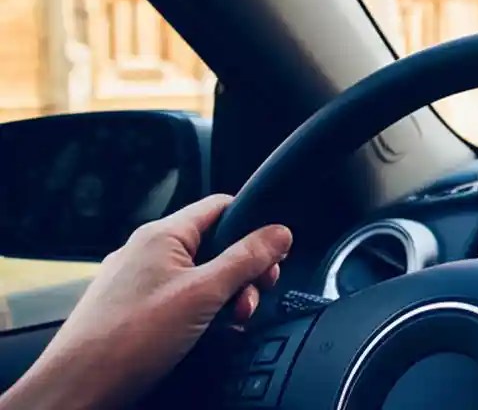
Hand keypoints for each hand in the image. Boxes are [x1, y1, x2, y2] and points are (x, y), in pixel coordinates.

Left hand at [0, 194, 292, 409]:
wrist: (78, 389)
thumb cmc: (128, 340)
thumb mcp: (204, 293)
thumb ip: (246, 259)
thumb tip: (279, 232)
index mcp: (162, 234)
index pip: (221, 207)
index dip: (254, 225)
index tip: (274, 253)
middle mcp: (146, 252)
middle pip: (215, 246)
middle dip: (243, 272)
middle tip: (252, 298)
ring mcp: (137, 282)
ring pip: (199, 277)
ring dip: (224, 298)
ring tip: (229, 324)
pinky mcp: (132, 310)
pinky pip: (179, 300)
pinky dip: (200, 315)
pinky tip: (206, 335)